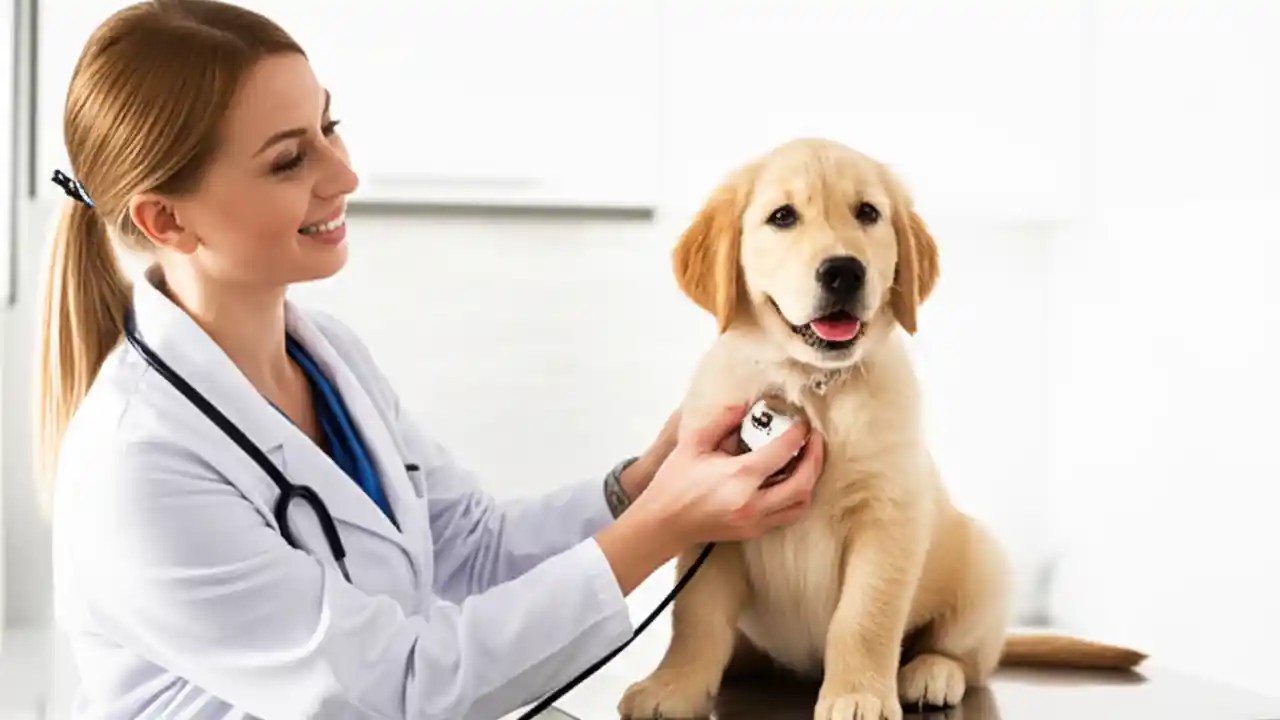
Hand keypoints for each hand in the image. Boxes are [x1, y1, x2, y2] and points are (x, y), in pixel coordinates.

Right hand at [629, 403, 824, 549]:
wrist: (664, 523)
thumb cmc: (675, 483)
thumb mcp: (693, 444)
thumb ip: (721, 421)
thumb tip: (745, 405)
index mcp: (738, 477)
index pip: (782, 451)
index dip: (797, 433)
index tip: (800, 422)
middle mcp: (752, 502)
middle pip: (803, 481)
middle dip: (815, 458)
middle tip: (814, 439)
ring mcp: (756, 521)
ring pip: (801, 503)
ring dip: (811, 480)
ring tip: (808, 459)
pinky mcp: (755, 531)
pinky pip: (789, 515)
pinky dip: (798, 497)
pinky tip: (793, 480)